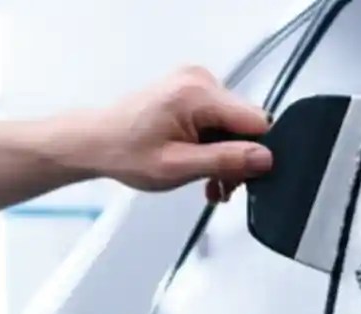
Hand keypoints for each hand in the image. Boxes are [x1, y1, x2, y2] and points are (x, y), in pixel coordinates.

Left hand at [59, 65, 271, 196]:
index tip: (239, 177)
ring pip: (234, 125)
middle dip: (238, 158)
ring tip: (208, 181)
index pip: (256, 121)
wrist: (95, 142)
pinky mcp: (191, 91)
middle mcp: (200, 80)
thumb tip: (265, 158)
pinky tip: (203, 164)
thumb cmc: (125, 153)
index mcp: (197, 94)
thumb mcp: (178, 167)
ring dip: (225, 155)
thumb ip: (225, 161)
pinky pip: (218, 119)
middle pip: (246, 123)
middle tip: (219, 186)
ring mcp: (196, 83)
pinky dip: (214, 144)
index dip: (255, 153)